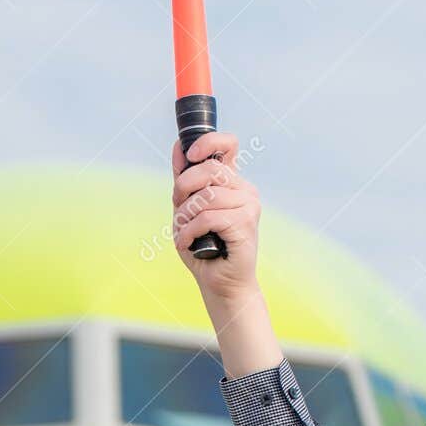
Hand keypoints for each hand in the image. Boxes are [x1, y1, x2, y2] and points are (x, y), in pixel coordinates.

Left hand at [171, 130, 260, 302]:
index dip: (208, 142)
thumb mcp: (186, 210)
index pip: (227, 144)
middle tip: (178, 210)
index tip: (190, 155)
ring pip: (206, 195)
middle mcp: (243, 189)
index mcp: (231, 182)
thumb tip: (179, 147)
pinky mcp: (245, 222)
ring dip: (185, 216)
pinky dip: (190, 230)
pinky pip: (208, 216)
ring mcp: (248, 204)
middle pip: (208, 168)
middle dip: (183, 188)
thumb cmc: (204, 248)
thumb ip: (184, 181)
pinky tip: (187, 243)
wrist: (221, 284)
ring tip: (182, 233)